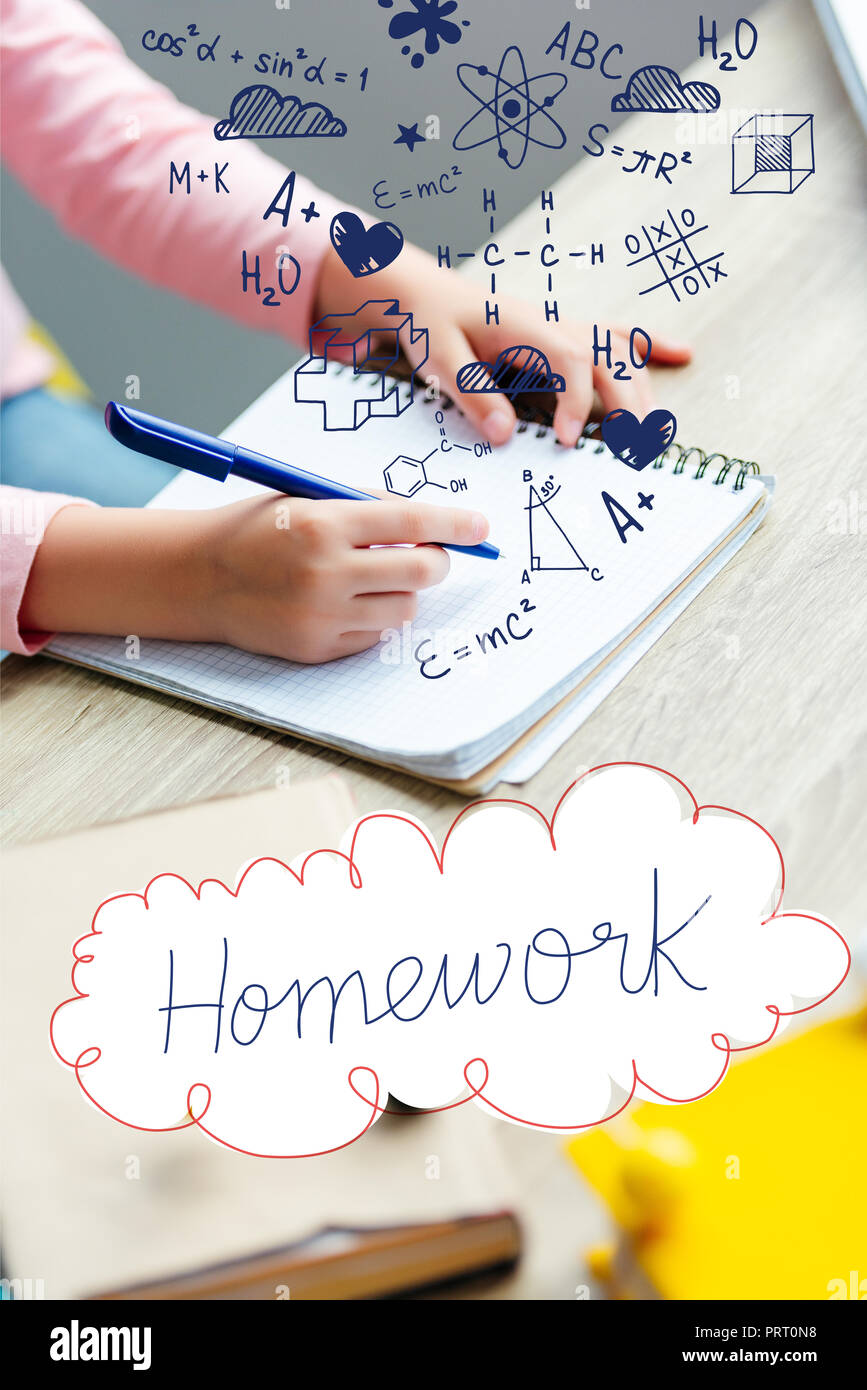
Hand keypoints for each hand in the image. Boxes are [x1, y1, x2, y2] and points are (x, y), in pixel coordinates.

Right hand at [205, 492, 485, 661]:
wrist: (198, 577)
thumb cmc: (257, 531)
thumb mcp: (306, 501)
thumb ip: (365, 508)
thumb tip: (427, 522)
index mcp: (323, 523)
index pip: (410, 520)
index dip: (454, 523)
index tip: (482, 526)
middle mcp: (326, 572)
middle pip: (420, 570)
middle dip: (437, 560)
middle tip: (431, 554)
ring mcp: (322, 615)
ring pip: (403, 608)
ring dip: (403, 591)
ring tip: (374, 577)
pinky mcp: (316, 648)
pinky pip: (373, 636)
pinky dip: (372, 618)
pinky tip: (343, 602)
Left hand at [315, 241, 691, 446]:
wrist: (421, 291)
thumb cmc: (429, 321)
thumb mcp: (438, 356)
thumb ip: (471, 393)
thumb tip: (504, 435)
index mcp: (524, 326)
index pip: (569, 360)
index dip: (576, 401)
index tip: (568, 440)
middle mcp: (553, 324)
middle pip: (608, 356)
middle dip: (628, 402)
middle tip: (634, 449)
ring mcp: (562, 328)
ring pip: (617, 351)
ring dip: (642, 388)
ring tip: (656, 432)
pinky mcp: (563, 336)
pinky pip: (613, 336)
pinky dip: (648, 345)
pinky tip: (682, 354)